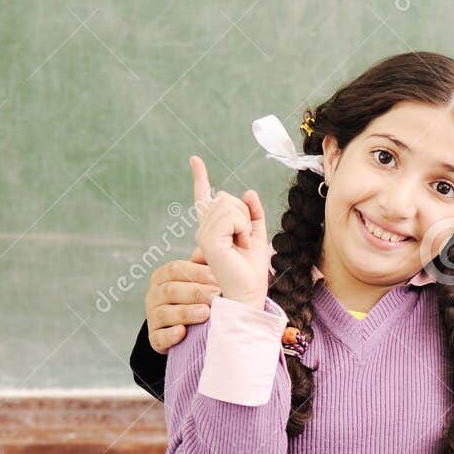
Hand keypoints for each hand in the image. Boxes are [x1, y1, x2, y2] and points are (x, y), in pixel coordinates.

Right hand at [145, 249, 218, 354]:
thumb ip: (204, 265)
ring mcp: (153, 317)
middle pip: (171, 290)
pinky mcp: (155, 339)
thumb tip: (208, 252)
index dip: (196, 273)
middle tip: (216, 296)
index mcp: (163, 276)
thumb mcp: (200, 280)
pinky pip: (159, 337)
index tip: (217, 277)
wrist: (189, 329)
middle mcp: (154, 295)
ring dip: (186, 313)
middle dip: (195, 293)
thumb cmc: (198, 298)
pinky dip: (170, 335)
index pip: (175, 269)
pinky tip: (182, 332)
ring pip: (165, 313)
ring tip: (205, 313)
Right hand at [190, 155, 271, 309]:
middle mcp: (205, 229)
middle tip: (243, 241)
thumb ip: (254, 213)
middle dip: (244, 215)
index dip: (200, 178)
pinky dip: (242, 226)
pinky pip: (230, 215)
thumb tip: (248, 191)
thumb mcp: (258, 235)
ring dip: (243, 222)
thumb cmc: (252, 270)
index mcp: (214, 228)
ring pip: (227, 203)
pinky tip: (237, 243)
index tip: (195, 160)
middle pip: (226, 197)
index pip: (205, 198)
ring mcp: (203, 234)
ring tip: (240, 244)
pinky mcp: (207, 239)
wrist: (248, 293)